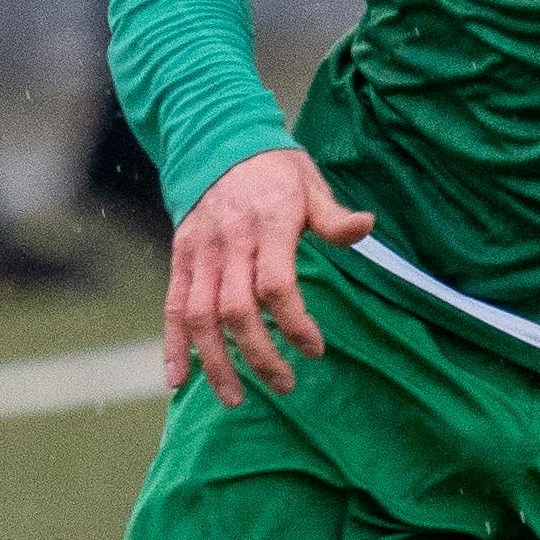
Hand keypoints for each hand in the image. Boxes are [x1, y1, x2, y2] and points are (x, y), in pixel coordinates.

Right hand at [163, 147, 374, 404]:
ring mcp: (200, 252)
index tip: (315, 349)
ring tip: (235, 398)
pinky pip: (172, 306)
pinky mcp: (180, 258)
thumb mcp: (312, 185)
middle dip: (258, 354)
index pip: (275, 285)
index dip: (294, 322)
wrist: (217, 141)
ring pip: (200, 316)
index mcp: (268, 224)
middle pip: (236, 310)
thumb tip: (367, 227)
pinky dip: (173, 344)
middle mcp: (229, 242)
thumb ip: (334, 217)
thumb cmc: (276, 170)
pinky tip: (179, 379)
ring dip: (215, 361)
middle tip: (284, 385)